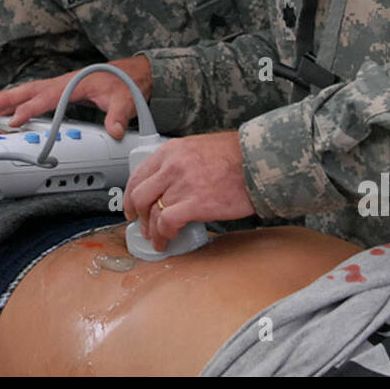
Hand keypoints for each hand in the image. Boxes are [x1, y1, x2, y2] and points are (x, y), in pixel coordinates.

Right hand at [0, 56, 152, 137]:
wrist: (137, 72)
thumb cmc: (128, 82)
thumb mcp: (126, 100)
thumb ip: (118, 116)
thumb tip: (114, 131)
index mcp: (74, 84)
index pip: (47, 98)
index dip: (29, 109)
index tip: (14, 120)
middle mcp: (65, 82)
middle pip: (32, 89)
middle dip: (10, 98)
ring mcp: (64, 84)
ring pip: (33, 89)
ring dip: (13, 97)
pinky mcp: (66, 88)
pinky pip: (40, 92)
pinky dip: (25, 97)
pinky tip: (19, 105)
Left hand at [123, 131, 255, 249]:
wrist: (259, 161)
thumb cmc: (235, 156)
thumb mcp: (197, 149)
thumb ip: (178, 164)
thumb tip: (167, 187)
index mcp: (171, 151)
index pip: (138, 175)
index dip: (130, 197)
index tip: (132, 208)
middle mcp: (172, 166)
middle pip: (140, 196)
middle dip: (138, 216)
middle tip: (143, 227)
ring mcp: (183, 185)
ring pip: (152, 213)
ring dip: (152, 231)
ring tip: (158, 239)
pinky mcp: (196, 203)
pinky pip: (167, 223)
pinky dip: (164, 234)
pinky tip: (169, 238)